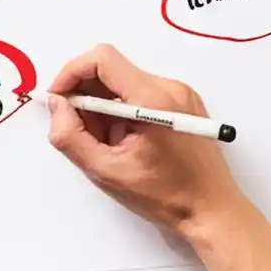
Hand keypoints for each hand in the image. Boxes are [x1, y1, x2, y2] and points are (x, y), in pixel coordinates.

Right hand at [48, 45, 270, 270]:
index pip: (102, 59)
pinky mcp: (183, 102)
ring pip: (123, 83)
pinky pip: (140, 93)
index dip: (72, 73)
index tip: (58, 99)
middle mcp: (169, 87)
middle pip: (111, 70)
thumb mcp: (106, 171)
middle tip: (81, 132)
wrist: (213, 211)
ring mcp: (180, 93)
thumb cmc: (163, 196)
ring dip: (103, 107)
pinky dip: (121, 111)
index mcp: (153, 100)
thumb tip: (57, 105)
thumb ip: (71, 136)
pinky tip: (125, 142)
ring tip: (108, 144)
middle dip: (86, 96)